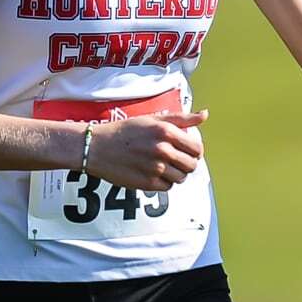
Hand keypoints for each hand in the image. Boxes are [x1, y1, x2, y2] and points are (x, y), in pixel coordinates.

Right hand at [87, 110, 206, 190]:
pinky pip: (167, 187)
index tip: (185, 151)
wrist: (97, 147)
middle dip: (186, 163)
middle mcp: (162, 150)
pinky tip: (151, 172)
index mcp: (166, 131)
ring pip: (181, 178)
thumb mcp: (153, 119)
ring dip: (175, 174)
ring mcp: (155, 168)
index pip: (197, 149)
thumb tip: (205, 115)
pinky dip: (163, 182)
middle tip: (173, 159)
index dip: (194, 152)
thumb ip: (182, 119)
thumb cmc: (126, 131)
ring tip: (161, 166)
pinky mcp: (147, 183)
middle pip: (192, 165)